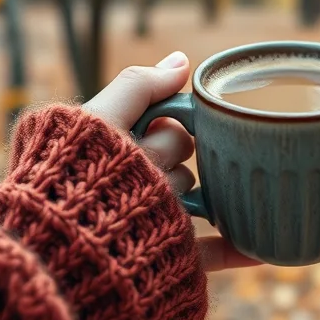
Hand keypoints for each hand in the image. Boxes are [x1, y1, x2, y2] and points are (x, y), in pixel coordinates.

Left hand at [82, 51, 261, 271]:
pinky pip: (213, 252)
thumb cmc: (72, 178)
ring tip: (158, 207)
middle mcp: (140, 185)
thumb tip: (183, 61)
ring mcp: (158, 223)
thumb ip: (138, 86)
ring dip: (191, 200)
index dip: (166, 125)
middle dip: (166, 159)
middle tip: (146, 170)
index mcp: (123, 151)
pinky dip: (235, 249)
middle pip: (182, 158)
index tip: (159, 129)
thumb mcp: (99, 119)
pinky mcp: (172, 257)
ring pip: (199, 198)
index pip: (168, 125)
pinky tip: (258, 247)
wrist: (61, 252)